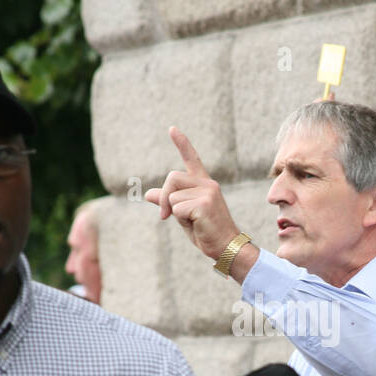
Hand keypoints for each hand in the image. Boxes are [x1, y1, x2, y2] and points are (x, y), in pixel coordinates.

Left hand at [145, 127, 238, 260]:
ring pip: (172, 196)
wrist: (226, 247)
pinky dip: (180, 220)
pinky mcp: (204, 203)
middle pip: (172, 178)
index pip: (192, 159)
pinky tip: (198, 225)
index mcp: (204, 184)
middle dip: (163, 197)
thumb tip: (148, 194)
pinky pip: (177, 208)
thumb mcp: (183, 215)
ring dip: (173, 212)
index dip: (182, 143)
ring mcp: (207, 192)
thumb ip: (169, 201)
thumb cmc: (206, 232)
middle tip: (164, 216)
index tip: (171, 129)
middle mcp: (207, 184)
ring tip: (193, 222)